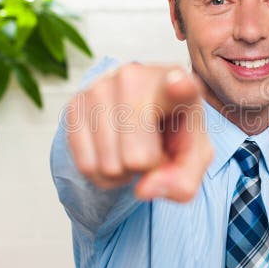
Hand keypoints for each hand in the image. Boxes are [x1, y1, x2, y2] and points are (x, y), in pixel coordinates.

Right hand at [65, 63, 212, 201]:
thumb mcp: (193, 159)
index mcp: (179, 83)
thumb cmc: (173, 133)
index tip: (180, 84)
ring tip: (133, 146)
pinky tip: (114, 152)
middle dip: (146, 167)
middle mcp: (136, 77)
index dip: (180, 87)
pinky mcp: (75, 103)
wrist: (143, 112)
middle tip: (152, 146)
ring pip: (108, 166)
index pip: (180, 85)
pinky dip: (102, 174)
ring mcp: (100, 87)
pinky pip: (86, 166)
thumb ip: (183, 181)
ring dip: (124, 171)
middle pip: (137, 157)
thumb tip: (143, 190)